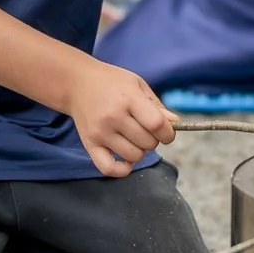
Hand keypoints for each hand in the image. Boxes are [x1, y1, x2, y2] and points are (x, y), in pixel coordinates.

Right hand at [65, 60, 175, 176]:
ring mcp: (100, 132)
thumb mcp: (137, 85)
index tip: (167, 132)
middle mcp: (113, 117)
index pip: (157, 124)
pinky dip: (122, 170)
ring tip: (133, 138)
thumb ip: (157, 105)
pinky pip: (109, 168)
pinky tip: (126, 161)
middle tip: (145, 130)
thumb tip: (175, 123)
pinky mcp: (90, 144)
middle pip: (148, 143)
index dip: (169, 133)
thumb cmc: (111, 82)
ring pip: (134, 156)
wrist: (77, 83)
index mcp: (128, 98)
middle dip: (153, 139)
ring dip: (140, 151)